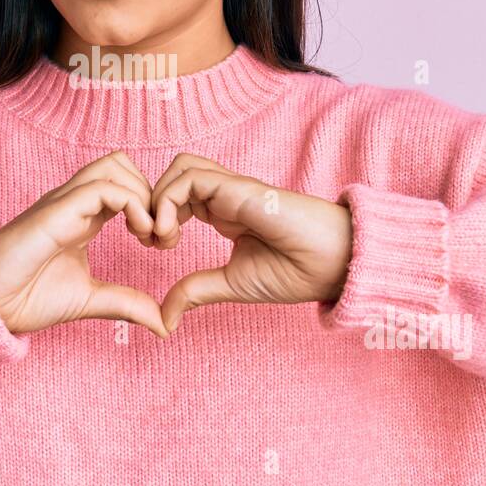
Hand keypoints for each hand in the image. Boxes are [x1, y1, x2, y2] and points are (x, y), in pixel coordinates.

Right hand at [0, 151, 169, 338]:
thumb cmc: (26, 297)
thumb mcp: (89, 301)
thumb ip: (125, 304)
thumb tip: (163, 324)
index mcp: (83, 217)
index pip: (125, 186)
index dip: (152, 207)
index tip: (162, 243)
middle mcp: (75, 202)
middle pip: (123, 164)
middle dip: (152, 193)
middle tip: (161, 235)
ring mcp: (65, 201)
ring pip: (116, 164)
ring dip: (144, 194)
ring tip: (150, 234)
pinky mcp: (58, 210)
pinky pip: (104, 187)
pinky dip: (132, 204)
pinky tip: (138, 234)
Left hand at [148, 153, 352, 333]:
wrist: (334, 265)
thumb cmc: (295, 272)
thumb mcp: (232, 284)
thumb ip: (197, 291)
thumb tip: (165, 317)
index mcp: (224, 213)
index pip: (178, 195)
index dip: (157, 215)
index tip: (156, 246)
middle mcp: (225, 195)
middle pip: (173, 175)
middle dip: (151, 203)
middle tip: (152, 240)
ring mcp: (232, 189)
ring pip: (179, 168)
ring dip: (158, 199)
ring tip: (162, 236)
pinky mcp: (239, 189)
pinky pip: (190, 178)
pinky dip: (169, 201)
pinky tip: (171, 234)